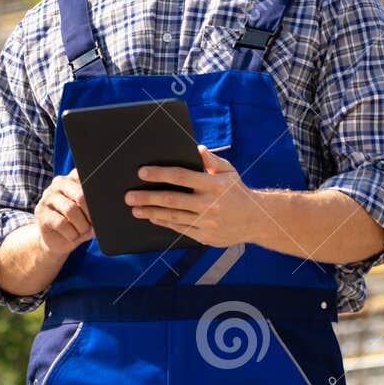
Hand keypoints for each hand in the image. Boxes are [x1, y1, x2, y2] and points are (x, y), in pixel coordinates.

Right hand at [34, 169, 93, 256]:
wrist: (56, 241)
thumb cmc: (77, 225)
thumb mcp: (90, 216)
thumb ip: (97, 211)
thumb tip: (105, 215)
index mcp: (72, 179)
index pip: (85, 176)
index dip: (95, 193)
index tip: (98, 205)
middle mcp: (58, 184)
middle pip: (80, 194)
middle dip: (90, 213)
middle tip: (92, 224)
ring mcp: (47, 197)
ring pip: (70, 210)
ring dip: (81, 226)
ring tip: (82, 231)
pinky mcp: (41, 213)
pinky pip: (61, 223)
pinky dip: (71, 233)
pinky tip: (72, 236)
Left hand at [125, 146, 259, 247]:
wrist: (255, 220)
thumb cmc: (236, 190)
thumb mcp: (228, 171)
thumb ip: (210, 160)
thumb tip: (195, 148)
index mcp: (213, 184)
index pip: (181, 177)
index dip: (160, 174)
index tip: (142, 172)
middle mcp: (209, 204)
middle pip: (172, 200)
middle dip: (148, 197)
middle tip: (129, 196)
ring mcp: (207, 222)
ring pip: (173, 217)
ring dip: (151, 212)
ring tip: (135, 208)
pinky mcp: (205, 236)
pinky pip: (180, 229)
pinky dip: (164, 223)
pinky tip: (152, 217)